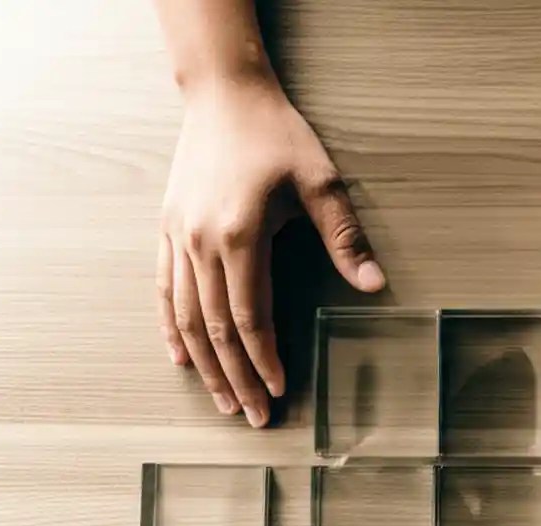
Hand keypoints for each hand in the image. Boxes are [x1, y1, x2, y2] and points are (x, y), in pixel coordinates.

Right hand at [158, 79, 384, 426]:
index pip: (251, 317)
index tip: (279, 390)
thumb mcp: (321, 181)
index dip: (264, 360)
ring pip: (186, 317)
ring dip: (205, 364)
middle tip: (253, 415)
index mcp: (240, 236)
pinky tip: (182, 357)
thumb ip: (345, 238)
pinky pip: (164, 291)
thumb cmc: (275, 135)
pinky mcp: (167, 230)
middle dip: (236, 377)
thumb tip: (375, 285)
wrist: (223, 94)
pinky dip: (172, 329)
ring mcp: (178, 238)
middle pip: (216, 329)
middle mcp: (201, 244)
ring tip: (221, 400)